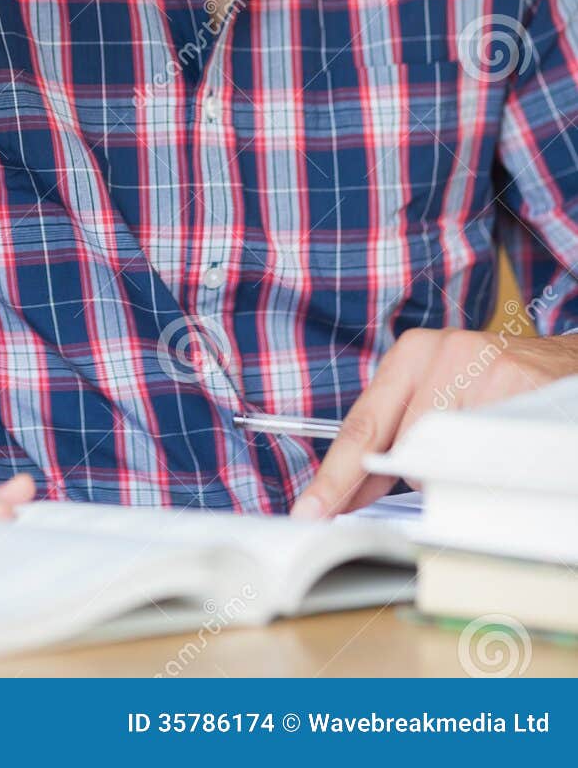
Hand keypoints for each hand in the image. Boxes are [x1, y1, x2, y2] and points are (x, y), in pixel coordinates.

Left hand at [291, 327, 577, 519]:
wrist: (566, 365)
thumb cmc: (498, 385)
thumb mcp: (439, 393)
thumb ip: (396, 435)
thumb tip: (356, 492)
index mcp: (411, 353)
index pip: (361, 426)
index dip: (335, 477)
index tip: (311, 511)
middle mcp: (440, 352)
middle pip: (404, 452)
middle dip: (421, 474)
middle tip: (449, 462)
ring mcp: (481, 367)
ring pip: (444, 462)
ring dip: (460, 471)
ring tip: (487, 442)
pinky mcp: (517, 386)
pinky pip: (483, 461)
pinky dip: (492, 468)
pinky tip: (506, 445)